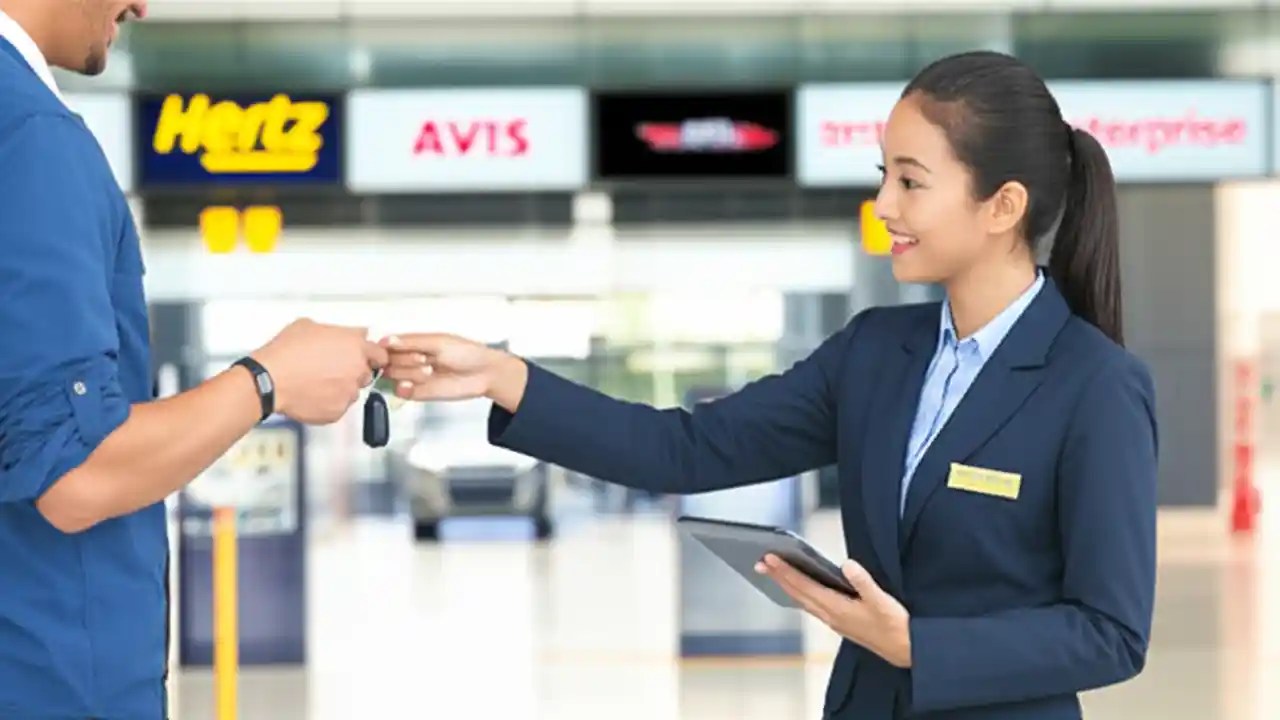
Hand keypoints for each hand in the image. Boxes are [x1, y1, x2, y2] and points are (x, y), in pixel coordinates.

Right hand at [251, 319, 387, 424]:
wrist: (269, 379)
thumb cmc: (286, 352)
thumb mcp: (311, 326)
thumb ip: (338, 332)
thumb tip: (348, 334)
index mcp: (355, 347)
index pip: (380, 355)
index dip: (372, 357)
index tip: (367, 359)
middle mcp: (357, 370)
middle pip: (366, 373)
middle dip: (353, 371)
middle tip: (331, 369)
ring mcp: (348, 393)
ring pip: (351, 391)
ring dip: (340, 388)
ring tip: (316, 382)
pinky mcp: (337, 411)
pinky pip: (338, 407)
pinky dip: (329, 403)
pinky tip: (312, 394)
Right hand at [379, 333, 527, 409]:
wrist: (484, 373)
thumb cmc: (467, 353)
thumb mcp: (438, 341)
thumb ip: (411, 341)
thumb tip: (387, 340)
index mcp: (415, 344)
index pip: (389, 345)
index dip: (387, 348)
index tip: (392, 348)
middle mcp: (412, 360)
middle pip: (389, 361)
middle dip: (403, 360)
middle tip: (422, 358)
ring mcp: (415, 376)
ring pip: (394, 375)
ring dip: (409, 372)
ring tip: (429, 369)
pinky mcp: (420, 393)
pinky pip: (401, 392)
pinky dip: (404, 388)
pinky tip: (413, 384)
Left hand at [756, 555, 911, 667]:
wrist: (906, 651)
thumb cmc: (896, 626)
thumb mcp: (882, 601)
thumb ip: (864, 582)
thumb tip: (847, 564)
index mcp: (836, 609)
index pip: (804, 586)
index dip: (785, 571)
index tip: (769, 558)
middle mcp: (830, 616)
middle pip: (797, 593)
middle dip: (778, 577)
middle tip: (760, 562)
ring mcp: (834, 621)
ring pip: (803, 601)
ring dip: (787, 586)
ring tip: (774, 573)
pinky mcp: (840, 623)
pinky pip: (812, 606)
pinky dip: (801, 594)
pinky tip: (800, 590)